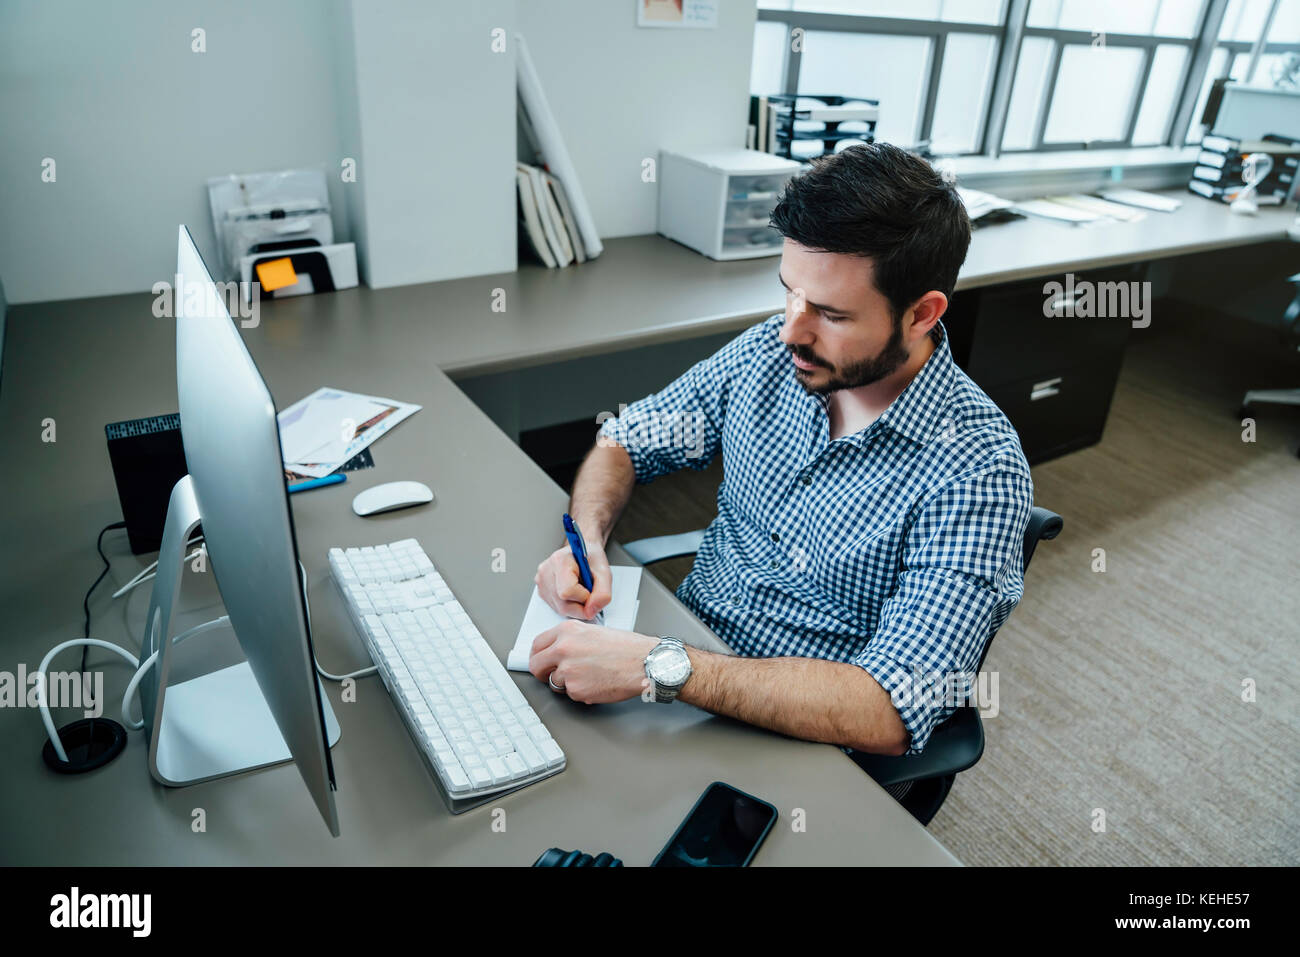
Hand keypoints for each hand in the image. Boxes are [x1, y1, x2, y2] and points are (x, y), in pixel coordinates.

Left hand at [529, 619, 657, 704]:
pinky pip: (571, 694)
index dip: (538, 655)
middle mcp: (563, 649)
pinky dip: (581, 692)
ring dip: (567, 683)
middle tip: (552, 675)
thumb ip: (572, 639)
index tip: (541, 660)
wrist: (644, 663)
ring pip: (554, 683)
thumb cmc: (628, 648)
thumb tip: (558, 650)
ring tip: (588, 676)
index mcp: (567, 631)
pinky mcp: (576, 690)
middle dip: (543, 673)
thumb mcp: (594, 631)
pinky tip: (597, 683)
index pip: (537, 644)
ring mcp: (568, 671)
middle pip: (536, 665)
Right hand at [534, 534, 611, 620]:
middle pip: (563, 605)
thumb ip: (603, 594)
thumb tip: (591, 611)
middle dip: (581, 605)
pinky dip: (569, 605)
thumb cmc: (592, 558)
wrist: (583, 552)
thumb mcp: (605, 573)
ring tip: (581, 589)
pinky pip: (557, 608)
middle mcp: (546, 572)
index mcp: (560, 561)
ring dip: (576, 606)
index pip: (568, 592)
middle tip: (589, 591)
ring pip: (560, 609)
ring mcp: (541, 582)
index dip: (584, 597)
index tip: (592, 590)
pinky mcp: (542, 591)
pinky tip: (574, 593)